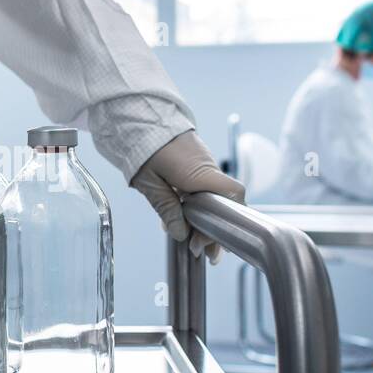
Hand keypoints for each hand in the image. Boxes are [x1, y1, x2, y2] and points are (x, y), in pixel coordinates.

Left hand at [130, 131, 245, 261]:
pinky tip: (182, 220)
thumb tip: (182, 234)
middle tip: (204, 252)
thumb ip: (167, 208)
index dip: (229, 221)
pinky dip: (198, 206)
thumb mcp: (149, 183)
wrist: (139, 119)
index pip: (233, 196)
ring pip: (214, 199)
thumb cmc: (143, 148)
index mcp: (199, 173)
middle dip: (216, 230)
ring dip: (207, 220)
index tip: (210, 243)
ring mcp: (204, 166)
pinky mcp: (196, 164)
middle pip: (225, 204)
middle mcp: (207, 169)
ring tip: (195, 243)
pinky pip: (203, 189)